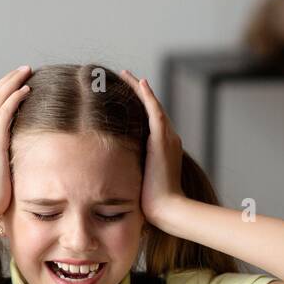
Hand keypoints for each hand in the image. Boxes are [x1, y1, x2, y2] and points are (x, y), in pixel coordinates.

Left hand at [120, 69, 184, 228]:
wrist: (167, 208)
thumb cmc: (152, 203)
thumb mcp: (139, 183)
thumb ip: (131, 172)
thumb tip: (115, 176)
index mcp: (162, 148)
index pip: (149, 121)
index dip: (137, 107)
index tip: (122, 96)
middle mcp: (168, 139)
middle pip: (150, 109)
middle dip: (136, 93)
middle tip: (122, 76)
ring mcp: (167, 138)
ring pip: (152, 105)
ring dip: (139, 89)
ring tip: (125, 74)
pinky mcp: (163, 139)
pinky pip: (155, 111)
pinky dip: (148, 96)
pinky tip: (139, 82)